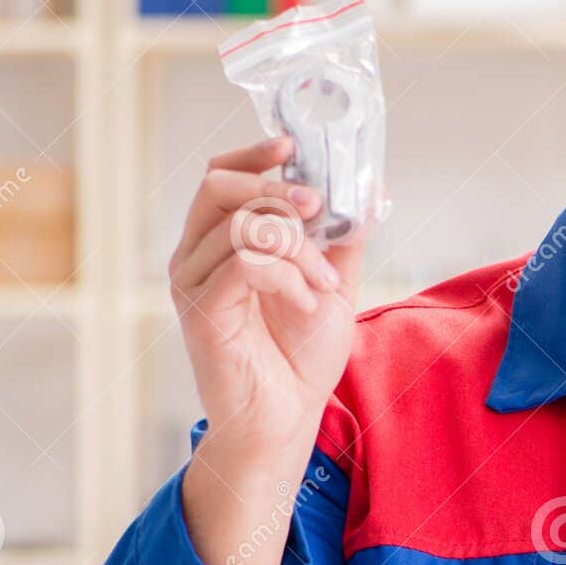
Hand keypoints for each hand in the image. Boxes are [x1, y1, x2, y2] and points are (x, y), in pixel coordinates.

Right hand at [169, 135, 364, 463]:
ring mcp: (193, 282)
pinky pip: (245, 265)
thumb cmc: (301, 356)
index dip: (253, 154)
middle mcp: (196, 256)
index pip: (220, 175)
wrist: (288, 418)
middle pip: (219, 187)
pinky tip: (306, 300)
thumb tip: (372, 191)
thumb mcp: (333, 285)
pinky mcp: (201, 311)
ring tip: (323, 283)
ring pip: (241, 225)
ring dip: (298, 246)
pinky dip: (288, 276)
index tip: (292, 145)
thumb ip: (344, 238)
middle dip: (275, 188)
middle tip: (318, 205)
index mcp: (220, 242)